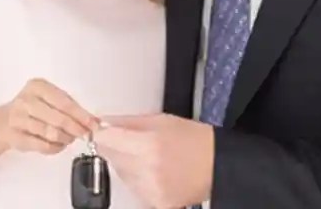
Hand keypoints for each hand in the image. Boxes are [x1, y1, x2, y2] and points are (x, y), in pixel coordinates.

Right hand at [0, 79, 100, 154]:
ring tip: (69, 138)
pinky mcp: (16, 137)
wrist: (2, 122)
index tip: (94, 124)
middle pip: (58, 118)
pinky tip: (59, 145)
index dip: (81, 115)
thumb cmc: (32, 108)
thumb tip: (95, 120)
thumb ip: (71, 107)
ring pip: (51, 133)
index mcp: (37, 86)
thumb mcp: (50, 99)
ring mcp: (19, 119)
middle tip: (85, 134)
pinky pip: (43, 146)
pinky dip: (55, 148)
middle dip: (76, 129)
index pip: (64, 102)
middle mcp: (26, 100)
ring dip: (66, 139)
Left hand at [95, 113, 214, 207]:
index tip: (103, 131)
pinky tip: (155, 171)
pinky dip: (138, 179)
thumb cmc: (194, 140)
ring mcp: (151, 189)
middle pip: (110, 157)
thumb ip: (128, 121)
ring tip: (149, 156)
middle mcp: (147, 170)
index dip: (102, 134)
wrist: (218, 165)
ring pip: (120, 174)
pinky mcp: (156, 202)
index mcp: (147, 145)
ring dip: (126, 164)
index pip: (105, 140)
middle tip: (133, 141)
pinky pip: (133, 188)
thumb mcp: (160, 120)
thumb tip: (104, 122)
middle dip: (116, 147)